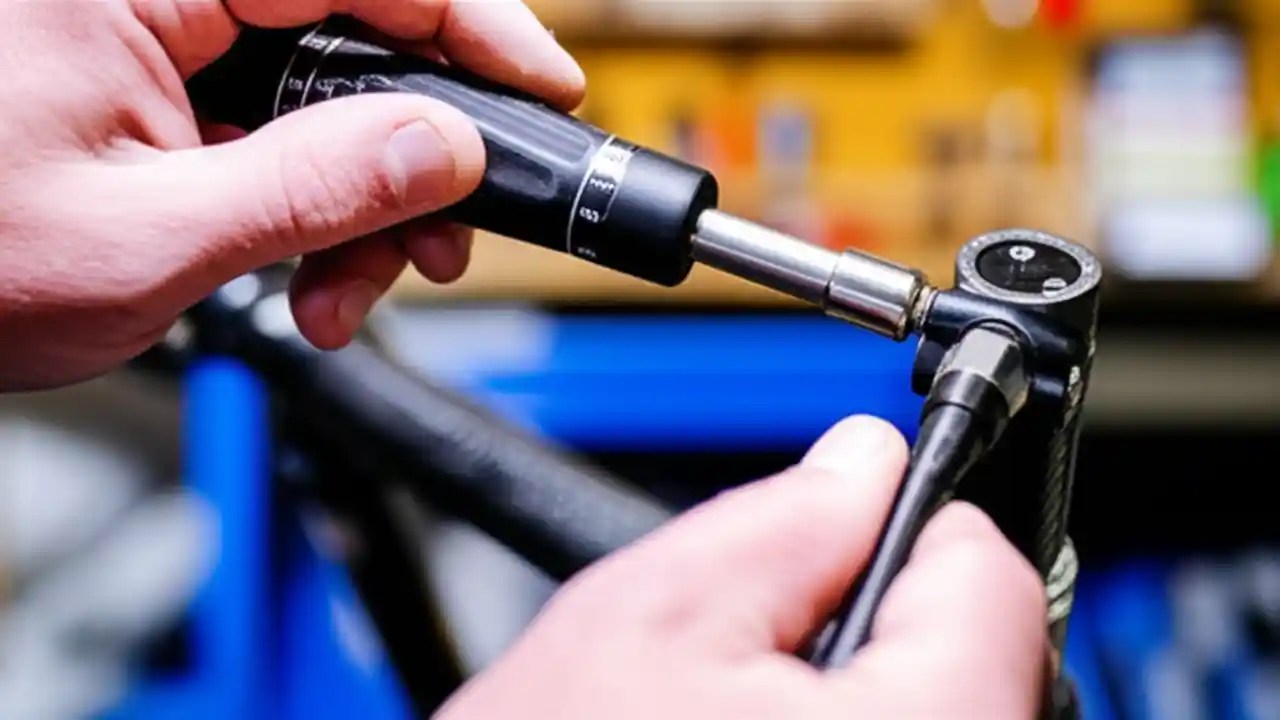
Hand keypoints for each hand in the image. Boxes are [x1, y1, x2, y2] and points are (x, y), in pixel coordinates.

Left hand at [0, 0, 582, 389]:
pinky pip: (278, 131)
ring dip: (365, 201)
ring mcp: (156, 44)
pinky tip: (307, 276)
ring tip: (348, 289)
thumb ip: (312, 187)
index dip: (469, 27)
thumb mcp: (152, 238)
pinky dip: (315, 209)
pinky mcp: (160, 92)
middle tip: (440, 238)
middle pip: (351, 36)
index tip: (542, 88)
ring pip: (326, 97)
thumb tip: (442, 147)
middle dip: (415, 151)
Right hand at [438, 417, 1048, 718]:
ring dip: (859, 676)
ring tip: (740, 701)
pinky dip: (844, 717)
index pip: (988, 576)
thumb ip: (784, 517)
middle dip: (879, 606)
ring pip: (943, 702)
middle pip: (979, 649)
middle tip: (767, 632)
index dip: (907, 523)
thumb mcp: (653, 614)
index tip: (845, 531)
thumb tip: (864, 460)